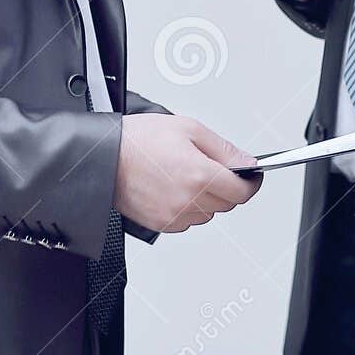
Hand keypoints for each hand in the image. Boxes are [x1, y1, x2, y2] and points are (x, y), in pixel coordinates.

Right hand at [114, 114, 261, 233]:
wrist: (103, 157)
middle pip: (227, 203)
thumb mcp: (189, 129)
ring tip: (185, 174)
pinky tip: (173, 187)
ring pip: (207, 213)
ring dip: (206, 198)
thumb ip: (224, 149)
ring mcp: (174, 215)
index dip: (250, 183)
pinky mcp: (160, 224)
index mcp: (200, 175)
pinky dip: (187, 207)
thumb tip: (247, 162)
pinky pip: (187, 221)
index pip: (242, 192)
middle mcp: (188, 200)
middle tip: (211, 167)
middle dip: (226, 186)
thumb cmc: (139, 140)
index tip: (251, 177)